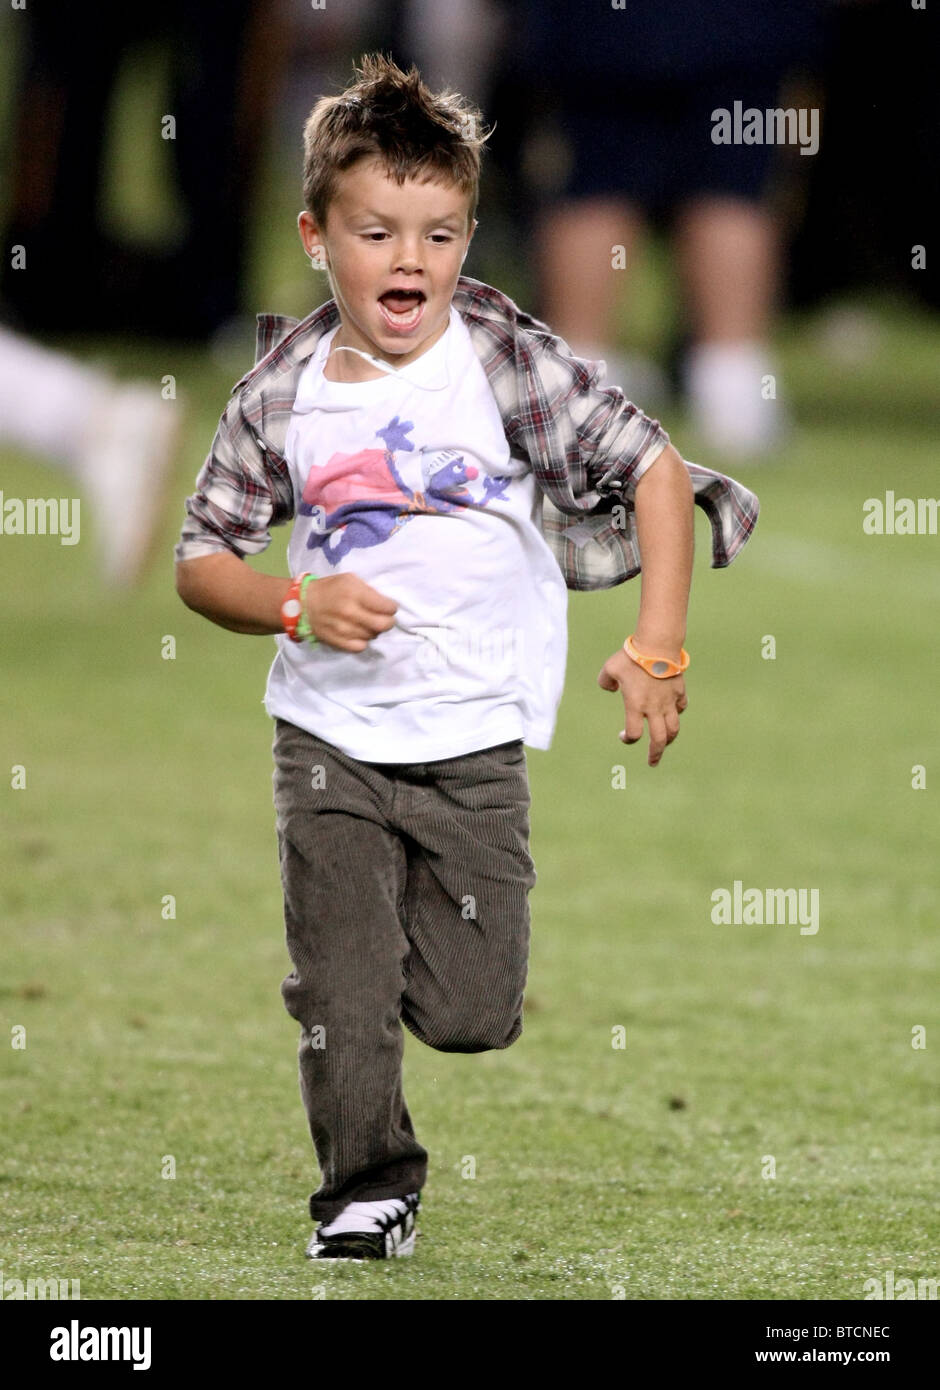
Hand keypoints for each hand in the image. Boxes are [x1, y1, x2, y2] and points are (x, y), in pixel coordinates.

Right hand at [304, 573, 397, 650]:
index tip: (388, 607)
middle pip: (384, 625)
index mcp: (355, 594)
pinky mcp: (338, 642)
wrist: (303, 605)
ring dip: (374, 630)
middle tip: (383, 618)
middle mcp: (351, 613)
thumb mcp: (349, 580)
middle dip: (388, 621)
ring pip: (373, 636)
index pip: (387, 607)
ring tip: (366, 623)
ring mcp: (345, 630)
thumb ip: (369, 591)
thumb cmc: (329, 589)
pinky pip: (361, 647)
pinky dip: (363, 640)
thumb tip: (385, 604)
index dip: (391, 607)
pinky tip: (358, 633)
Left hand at [597, 647, 687, 766]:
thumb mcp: (610, 668)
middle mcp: (654, 707)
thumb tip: (611, 689)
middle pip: (659, 739)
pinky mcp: (679, 691)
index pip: (634, 733)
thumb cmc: (631, 656)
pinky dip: (676, 713)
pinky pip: (681, 707)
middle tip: (652, 762)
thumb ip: (605, 681)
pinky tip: (672, 713)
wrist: (657, 644)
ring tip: (664, 744)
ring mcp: (669, 700)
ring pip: (673, 728)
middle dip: (656, 753)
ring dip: (669, 739)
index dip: (628, 739)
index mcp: (636, 705)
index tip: (623, 736)